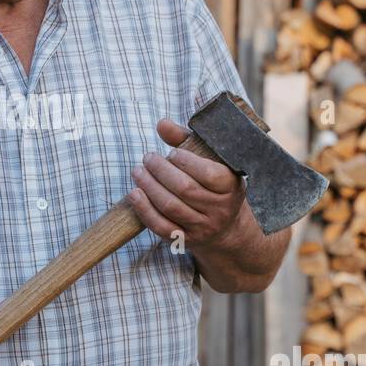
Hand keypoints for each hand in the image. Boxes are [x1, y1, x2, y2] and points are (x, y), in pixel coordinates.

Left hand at [127, 119, 246, 247]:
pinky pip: (161, 226)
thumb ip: (186, 140)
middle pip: (185, 189)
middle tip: (147, 158)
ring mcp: (203, 227)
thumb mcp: (209, 161)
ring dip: (149, 186)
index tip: (172, 153)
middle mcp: (220, 209)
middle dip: (160, 171)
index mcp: (231, 187)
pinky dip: (144, 210)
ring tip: (137, 172)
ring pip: (171, 206)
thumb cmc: (212, 184)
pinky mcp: (186, 241)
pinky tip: (134, 194)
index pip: (208, 174)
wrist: (225, 228)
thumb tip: (162, 124)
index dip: (186, 161)